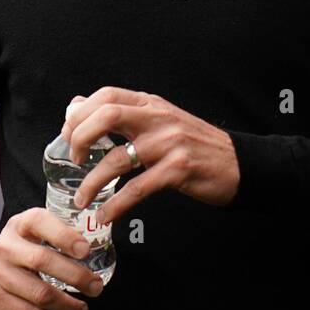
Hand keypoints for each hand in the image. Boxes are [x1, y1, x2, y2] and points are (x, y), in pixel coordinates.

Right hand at [0, 208, 105, 309]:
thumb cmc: (19, 256)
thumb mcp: (31, 236)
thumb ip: (57, 236)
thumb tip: (97, 247)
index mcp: (19, 225)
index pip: (39, 221)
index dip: (64, 235)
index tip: (86, 250)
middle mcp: (4, 246)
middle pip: (42, 260)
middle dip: (75, 276)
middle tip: (96, 287)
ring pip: (39, 293)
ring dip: (68, 305)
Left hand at [61, 87, 239, 224]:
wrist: (241, 164)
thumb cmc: (197, 146)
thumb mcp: (163, 120)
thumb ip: (127, 115)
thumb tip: (80, 109)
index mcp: (152, 104)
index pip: (107, 95)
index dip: (81, 113)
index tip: (68, 134)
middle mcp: (159, 119)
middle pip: (107, 114)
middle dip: (80, 137)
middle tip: (74, 160)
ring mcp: (169, 144)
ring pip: (117, 158)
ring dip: (92, 182)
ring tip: (82, 199)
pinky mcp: (178, 170)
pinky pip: (137, 188)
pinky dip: (115, 205)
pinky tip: (106, 214)